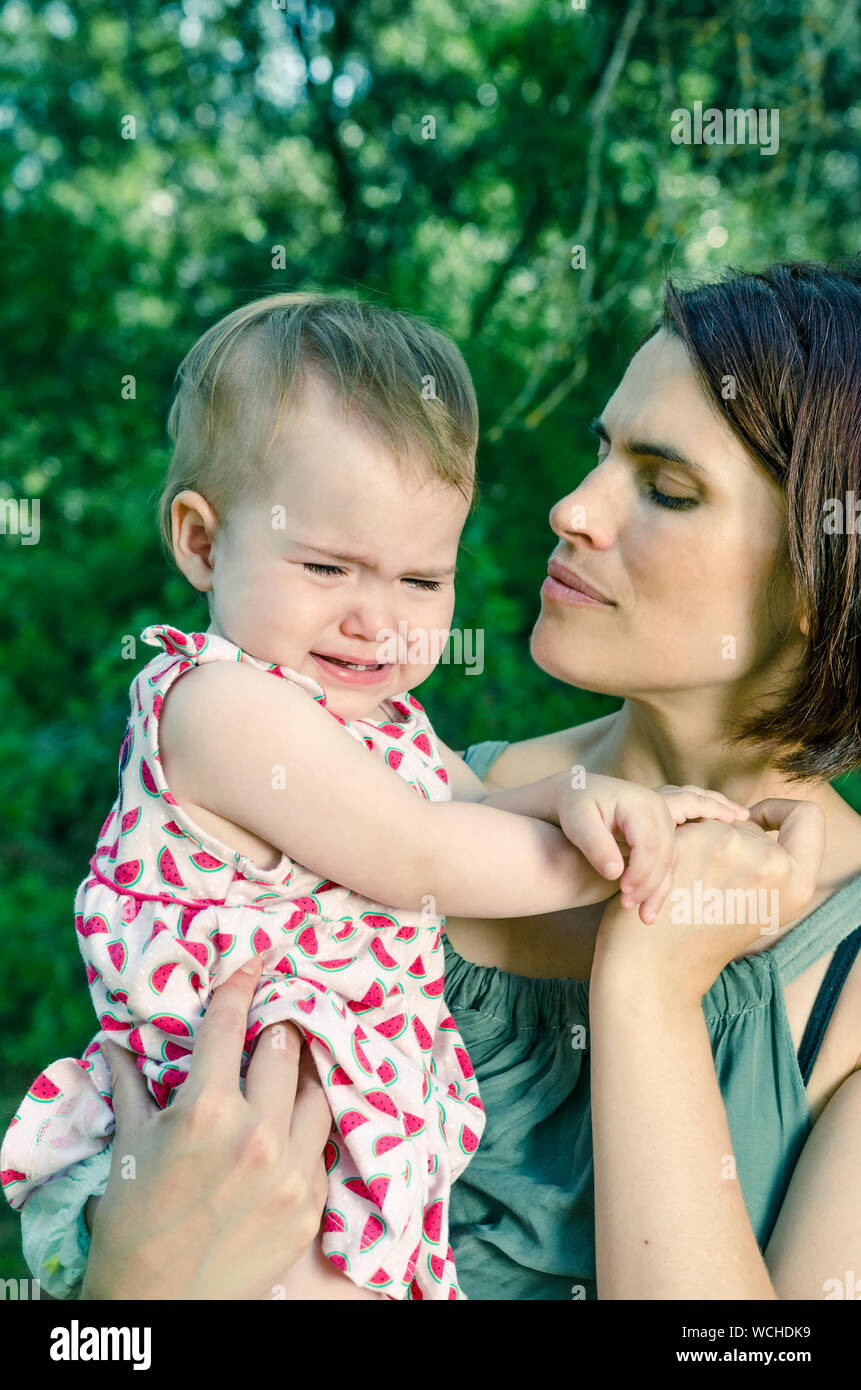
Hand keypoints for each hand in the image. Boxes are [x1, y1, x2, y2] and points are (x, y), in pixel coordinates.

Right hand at [81, 955, 331, 1299]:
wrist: (160, 1306)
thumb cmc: (135, 1220)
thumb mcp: (131, 1143)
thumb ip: (133, 1084)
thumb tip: (117, 1039)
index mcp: (205, 1109)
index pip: (231, 1023)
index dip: (244, 981)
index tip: (260, 954)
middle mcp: (255, 1133)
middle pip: (285, 1048)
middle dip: (278, 1027)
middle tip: (275, 1019)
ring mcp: (290, 1171)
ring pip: (316, 1092)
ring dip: (302, 1076)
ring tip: (291, 1069)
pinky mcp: (311, 1204)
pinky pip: (322, 1144)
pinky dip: (308, 1128)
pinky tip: (294, 1124)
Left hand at [556, 775, 749, 922]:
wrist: (579, 793)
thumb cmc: (574, 805)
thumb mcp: (576, 820)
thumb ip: (594, 844)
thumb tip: (614, 873)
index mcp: (638, 803)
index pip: (649, 843)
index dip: (640, 872)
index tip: (623, 891)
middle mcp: (657, 809)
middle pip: (665, 853)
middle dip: (649, 884)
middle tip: (627, 905)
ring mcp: (663, 820)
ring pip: (671, 860)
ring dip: (659, 890)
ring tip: (642, 915)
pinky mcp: (662, 832)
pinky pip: (668, 862)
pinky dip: (661, 885)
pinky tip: (649, 908)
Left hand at [593, 797, 825, 1002]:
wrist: (654, 968)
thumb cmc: (699, 937)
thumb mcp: (758, 904)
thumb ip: (766, 864)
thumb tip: (747, 817)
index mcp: (799, 883)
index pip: (807, 815)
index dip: (781, 813)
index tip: (754, 824)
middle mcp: (774, 863)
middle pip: (748, 823)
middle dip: (723, 844)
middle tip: (700, 885)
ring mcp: (735, 849)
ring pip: (713, 821)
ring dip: (692, 843)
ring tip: (679, 885)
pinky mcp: (695, 841)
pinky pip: (683, 823)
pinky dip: (668, 843)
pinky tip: (659, 874)